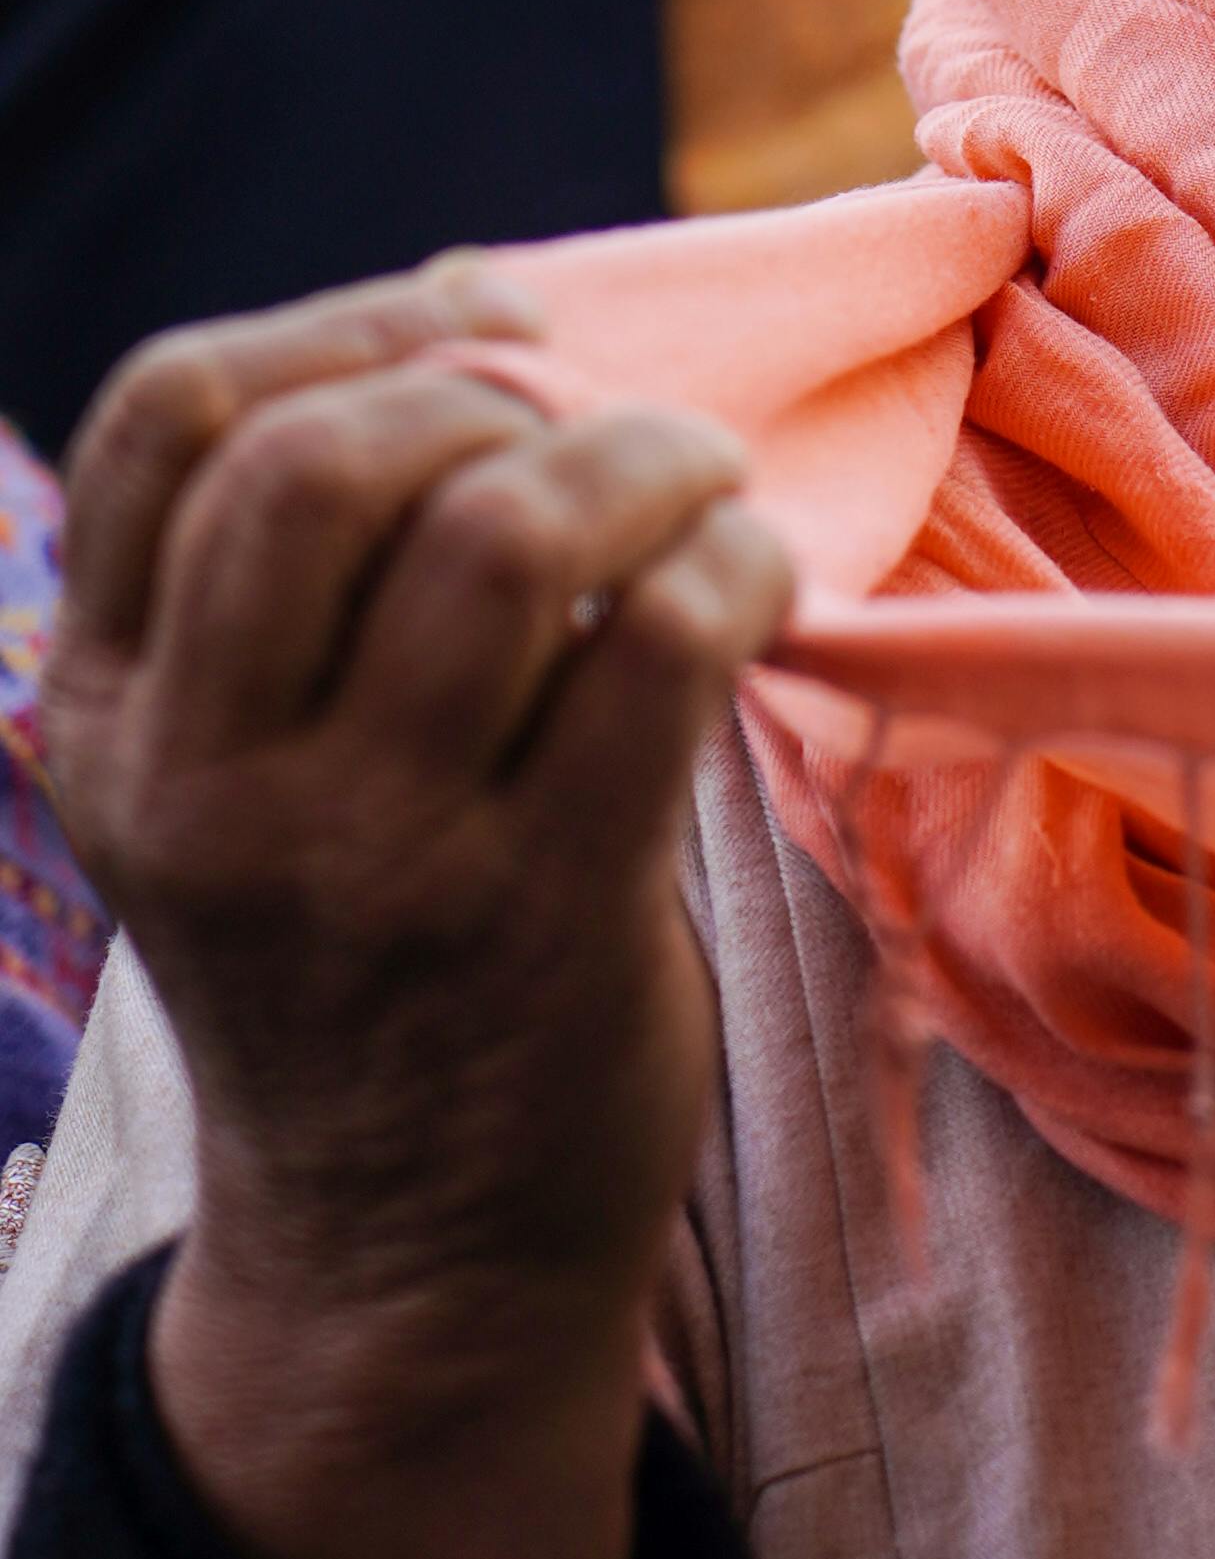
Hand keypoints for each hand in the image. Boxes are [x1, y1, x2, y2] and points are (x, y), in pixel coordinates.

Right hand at [42, 258, 791, 1558]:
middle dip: (496, 385)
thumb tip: (473, 304)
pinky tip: (754, 575)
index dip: (340, 321)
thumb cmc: (367, 948)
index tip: (477, 322)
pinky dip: (729, 564)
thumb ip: (297, 574)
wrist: (414, 1253)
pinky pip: (658, 652)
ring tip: (697, 478)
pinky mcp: (544, 917)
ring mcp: (373, 858)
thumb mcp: (239, 771)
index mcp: (116, 714)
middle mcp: (212, 783)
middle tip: (606, 420)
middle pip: (324, 459)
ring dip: (640, 458)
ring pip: (502, 537)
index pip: (167, 416)